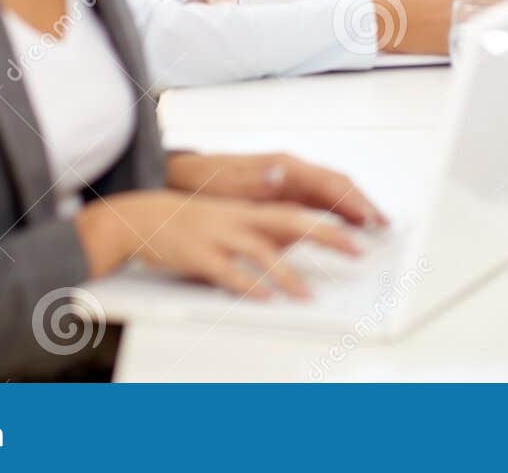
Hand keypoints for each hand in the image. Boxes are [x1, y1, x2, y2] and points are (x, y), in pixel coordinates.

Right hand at [74, 191, 361, 298]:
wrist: (143, 217)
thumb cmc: (193, 223)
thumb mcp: (235, 220)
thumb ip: (266, 230)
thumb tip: (302, 240)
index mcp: (253, 209)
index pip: (302, 208)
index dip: (333, 214)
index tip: (365, 225)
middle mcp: (241, 217)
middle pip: (292, 220)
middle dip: (328, 234)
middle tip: (358, 250)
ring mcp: (220, 234)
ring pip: (260, 250)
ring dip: (287, 273)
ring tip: (307, 295)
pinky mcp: (198, 254)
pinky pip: (226, 272)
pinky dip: (246, 285)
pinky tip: (262, 299)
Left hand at [167, 152, 386, 227]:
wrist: (193, 177)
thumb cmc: (213, 182)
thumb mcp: (235, 184)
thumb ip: (261, 181)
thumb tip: (281, 172)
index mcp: (287, 166)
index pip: (331, 183)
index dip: (353, 201)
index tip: (370, 217)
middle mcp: (295, 169)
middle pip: (339, 184)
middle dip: (363, 203)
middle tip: (383, 223)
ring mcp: (293, 178)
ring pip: (334, 191)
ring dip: (355, 206)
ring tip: (374, 225)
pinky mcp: (289, 189)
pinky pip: (321, 198)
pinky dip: (340, 209)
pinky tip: (348, 223)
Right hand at [371, 0, 506, 54]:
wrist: (386, 22)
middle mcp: (464, 14)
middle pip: (499, 16)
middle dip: (497, 12)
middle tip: (493, 12)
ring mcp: (459, 33)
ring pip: (488, 31)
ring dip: (487, 27)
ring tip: (477, 24)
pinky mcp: (451, 48)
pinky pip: (472, 43)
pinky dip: (472, 40)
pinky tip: (464, 36)